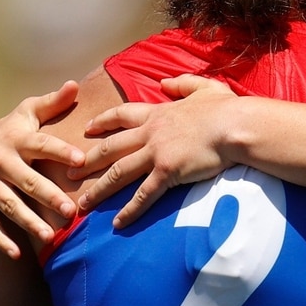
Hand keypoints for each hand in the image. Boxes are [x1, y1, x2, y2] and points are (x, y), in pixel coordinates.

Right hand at [0, 81, 84, 257]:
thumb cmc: (13, 129)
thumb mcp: (28, 113)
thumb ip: (53, 103)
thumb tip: (75, 85)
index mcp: (15, 139)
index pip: (40, 145)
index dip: (59, 152)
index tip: (80, 161)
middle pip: (25, 181)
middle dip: (47, 196)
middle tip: (71, 211)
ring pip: (8, 205)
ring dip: (27, 221)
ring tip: (49, 236)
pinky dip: (2, 240)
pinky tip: (18, 254)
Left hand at [72, 75, 238, 226]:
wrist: (235, 125)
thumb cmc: (225, 108)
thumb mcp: (204, 88)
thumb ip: (182, 84)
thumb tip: (164, 82)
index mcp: (157, 113)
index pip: (121, 115)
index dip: (102, 122)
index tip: (87, 130)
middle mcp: (150, 133)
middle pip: (110, 148)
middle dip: (88, 161)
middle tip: (71, 172)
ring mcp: (156, 153)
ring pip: (119, 173)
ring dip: (99, 190)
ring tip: (83, 204)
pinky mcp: (167, 172)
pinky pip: (143, 195)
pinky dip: (129, 211)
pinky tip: (118, 223)